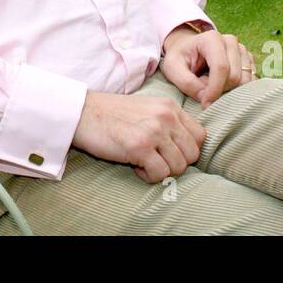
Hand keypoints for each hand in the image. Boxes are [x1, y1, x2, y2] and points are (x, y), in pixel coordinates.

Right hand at [72, 91, 206, 183]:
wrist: (83, 113)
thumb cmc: (113, 114)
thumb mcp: (148, 108)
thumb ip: (169, 122)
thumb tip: (187, 149)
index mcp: (170, 107)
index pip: (200, 136)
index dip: (186, 150)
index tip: (168, 153)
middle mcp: (166, 116)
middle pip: (192, 155)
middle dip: (175, 163)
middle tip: (154, 159)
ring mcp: (154, 131)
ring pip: (178, 167)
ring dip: (160, 170)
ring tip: (142, 161)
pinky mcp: (139, 146)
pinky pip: (160, 174)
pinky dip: (148, 176)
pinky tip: (134, 165)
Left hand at [160, 28, 257, 109]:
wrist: (188, 49)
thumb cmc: (180, 57)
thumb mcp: (172, 68)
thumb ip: (186, 82)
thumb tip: (206, 98)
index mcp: (211, 39)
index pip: (221, 67)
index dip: (215, 89)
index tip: (205, 103)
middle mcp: (230, 41)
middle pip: (234, 76)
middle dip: (219, 90)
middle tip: (203, 88)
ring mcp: (242, 50)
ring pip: (244, 80)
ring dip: (228, 90)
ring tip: (211, 84)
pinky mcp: (248, 59)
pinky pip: (250, 81)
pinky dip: (237, 88)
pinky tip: (222, 84)